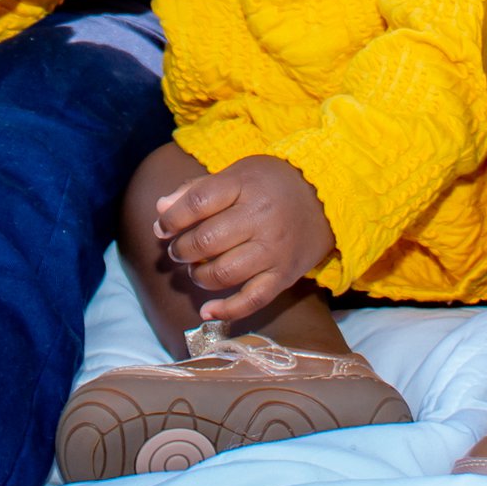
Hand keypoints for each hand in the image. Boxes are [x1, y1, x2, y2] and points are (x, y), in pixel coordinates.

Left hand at [154, 155, 335, 322]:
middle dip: (182, 249)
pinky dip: (226, 310)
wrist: (325, 199)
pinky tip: (207, 311)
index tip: (164, 226)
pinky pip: (252, 300)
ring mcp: (274, 249)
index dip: (172, 218)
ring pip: (223, 273)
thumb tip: (161, 208)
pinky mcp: (283, 275)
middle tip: (180, 249)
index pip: (198, 203)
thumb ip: (198, 190)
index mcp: (247, 185)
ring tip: (196, 269)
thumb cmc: (271, 185)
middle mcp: (261, 217)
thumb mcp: (238, 174)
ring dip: (198, 275)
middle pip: (206, 241)